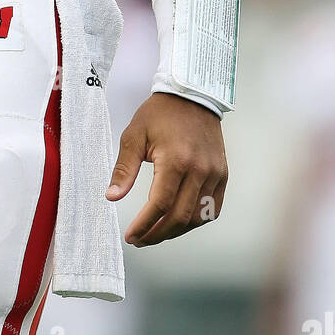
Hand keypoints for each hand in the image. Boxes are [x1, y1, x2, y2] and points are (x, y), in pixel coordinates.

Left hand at [106, 93, 227, 245]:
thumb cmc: (159, 114)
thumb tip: (112, 197)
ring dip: (175, 231)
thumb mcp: (134, 136)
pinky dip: (195, 221)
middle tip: (140, 240)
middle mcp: (199, 170)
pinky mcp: (222, 174)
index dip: (144, 225)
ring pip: (197, 217)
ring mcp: (214, 173)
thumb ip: (124, 169)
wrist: (192, 95)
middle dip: (157, 234)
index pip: (159, 204)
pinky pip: (212, 209)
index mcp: (175, 160)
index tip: (131, 236)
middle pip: (179, 217)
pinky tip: (178, 222)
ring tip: (155, 233)